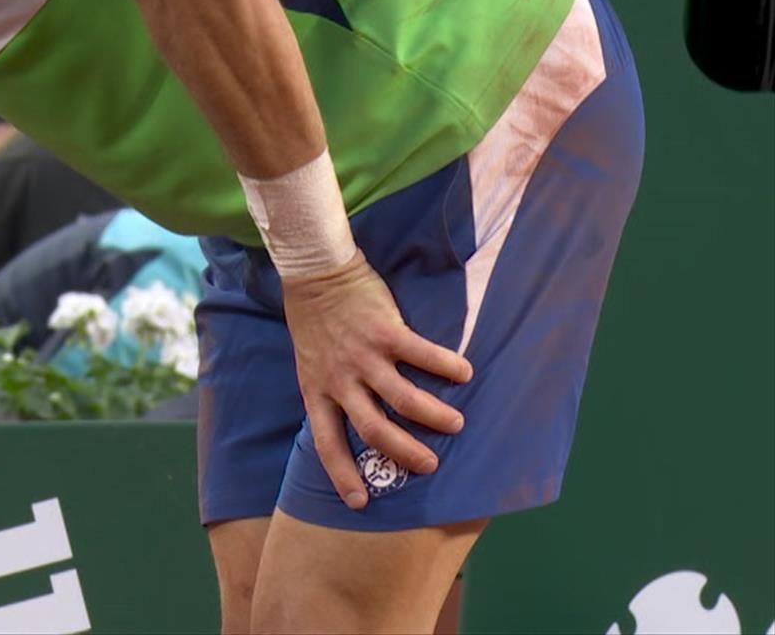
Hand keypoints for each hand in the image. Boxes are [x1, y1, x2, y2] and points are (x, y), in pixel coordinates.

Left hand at [281, 254, 470, 508]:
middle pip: (374, 430)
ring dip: (434, 416)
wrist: (313, 273)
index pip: (327, 443)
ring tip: (456, 425)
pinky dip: (447, 366)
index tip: (360, 503)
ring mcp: (363, 357)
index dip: (343, 475)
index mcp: (318, 390)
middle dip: (405, 453)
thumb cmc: (315, 322)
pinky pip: (423, 355)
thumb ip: (332, 391)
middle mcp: (340, 379)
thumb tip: (359, 421)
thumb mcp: (311, 364)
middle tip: (430, 465)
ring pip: (404, 399)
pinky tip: (465, 372)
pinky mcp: (385, 331)